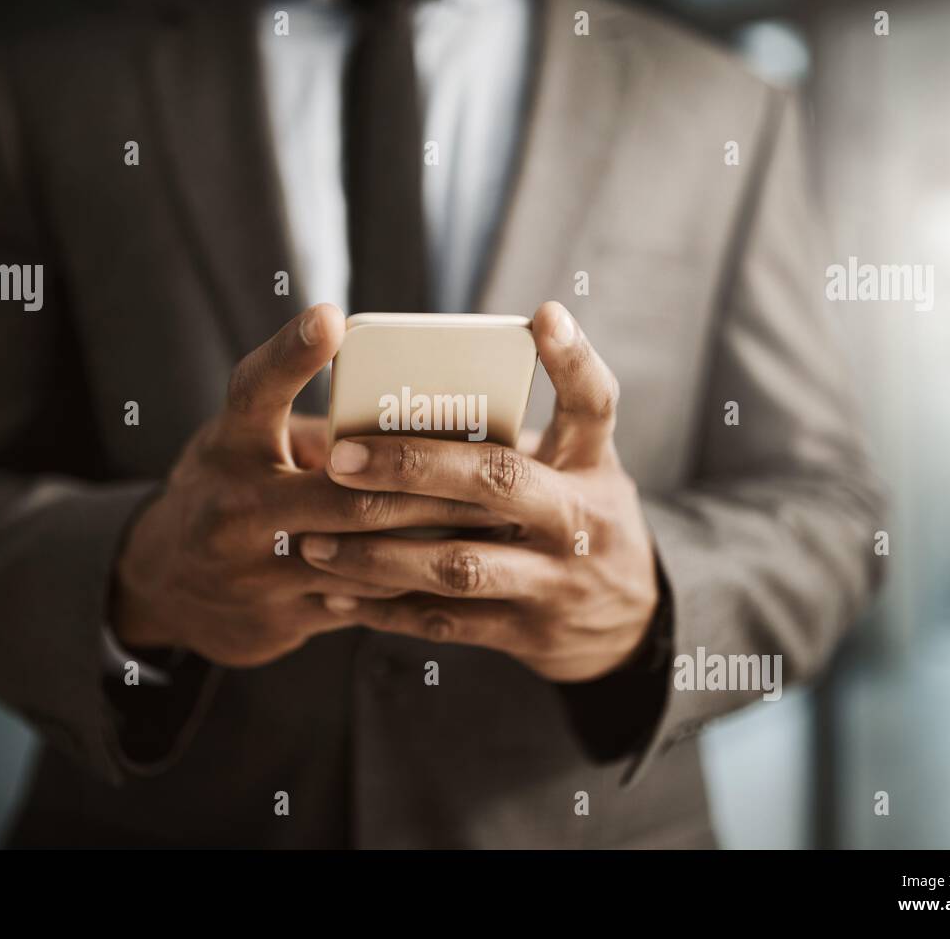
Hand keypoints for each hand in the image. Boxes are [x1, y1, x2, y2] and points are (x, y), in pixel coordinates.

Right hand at [112, 304, 503, 666]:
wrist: (165, 587)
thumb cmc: (226, 490)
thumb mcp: (245, 446)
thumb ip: (316, 432)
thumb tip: (418, 419)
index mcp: (227, 447)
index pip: (255, 391)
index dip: (292, 354)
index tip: (331, 317)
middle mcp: (235, 508)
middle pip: (347, 489)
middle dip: (426, 481)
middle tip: (490, 463)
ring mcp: (256, 570)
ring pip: (366, 552)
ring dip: (435, 535)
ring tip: (497, 518)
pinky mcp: (282, 617)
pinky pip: (365, 601)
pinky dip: (415, 580)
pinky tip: (461, 565)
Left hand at [299, 302, 657, 682]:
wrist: (634, 621)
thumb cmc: (578, 518)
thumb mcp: (578, 471)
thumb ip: (519, 438)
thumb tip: (410, 394)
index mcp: (591, 465)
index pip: (594, 403)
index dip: (573, 360)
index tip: (543, 316)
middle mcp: (578, 519)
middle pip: (501, 482)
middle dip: (415, 467)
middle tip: (342, 456)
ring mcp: (555, 581)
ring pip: (459, 565)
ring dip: (379, 554)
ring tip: (314, 540)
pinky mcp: (528, 633)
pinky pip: (446, 622)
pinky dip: (386, 610)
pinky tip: (335, 594)